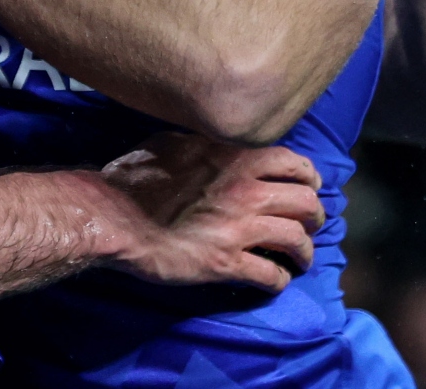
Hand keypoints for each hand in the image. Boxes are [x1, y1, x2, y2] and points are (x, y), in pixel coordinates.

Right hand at [99, 132, 324, 291]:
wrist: (111, 215)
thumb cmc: (134, 177)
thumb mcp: (170, 142)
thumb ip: (203, 143)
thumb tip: (215, 145)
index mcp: (234, 157)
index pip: (294, 163)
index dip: (308, 178)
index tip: (307, 187)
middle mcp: (245, 189)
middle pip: (306, 203)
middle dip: (314, 216)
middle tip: (309, 225)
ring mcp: (239, 227)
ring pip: (296, 239)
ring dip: (304, 252)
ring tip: (300, 259)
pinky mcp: (227, 262)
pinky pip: (270, 275)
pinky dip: (278, 280)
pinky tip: (274, 282)